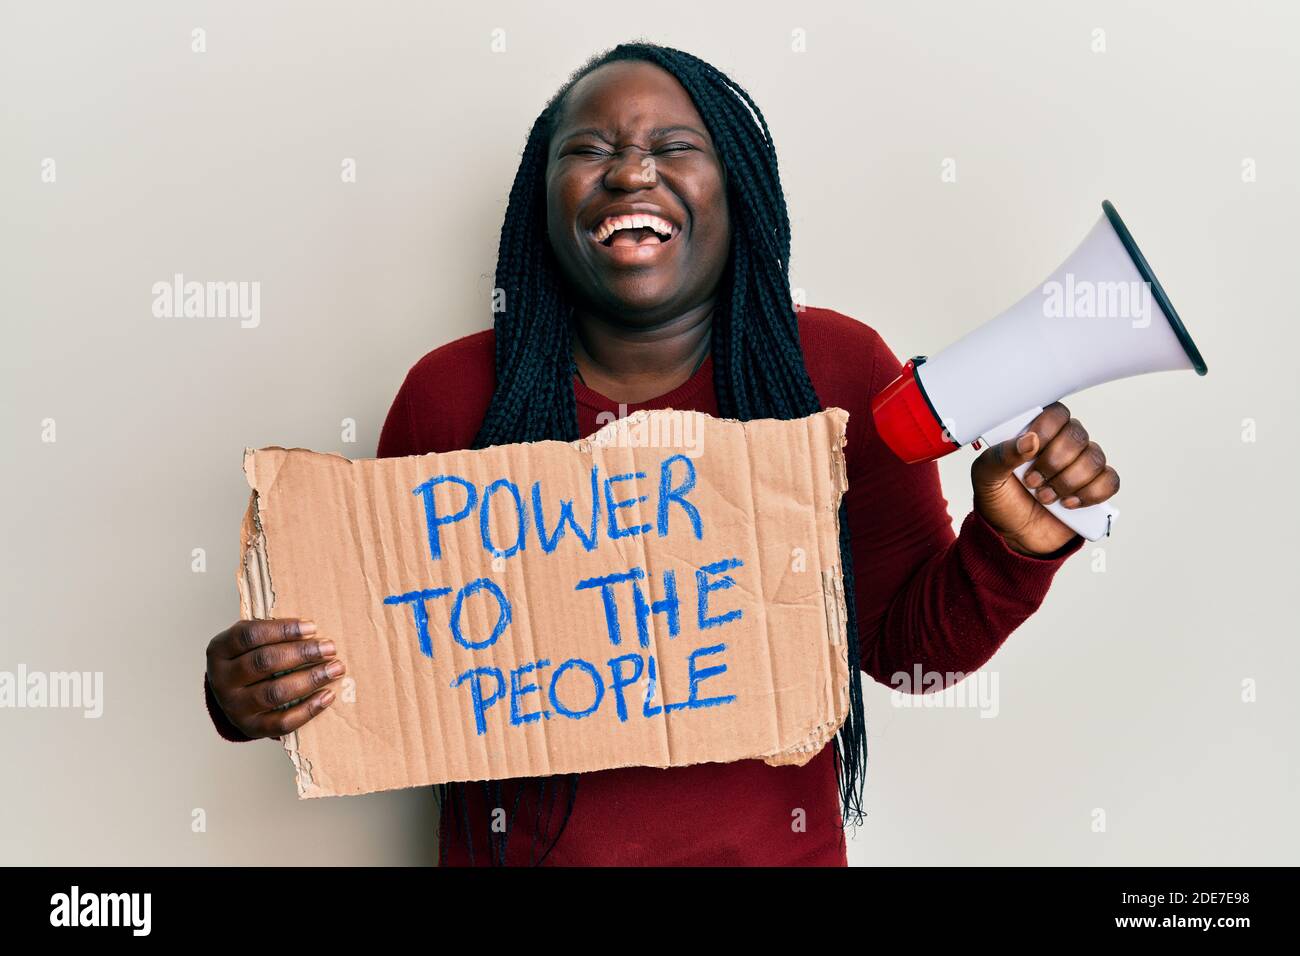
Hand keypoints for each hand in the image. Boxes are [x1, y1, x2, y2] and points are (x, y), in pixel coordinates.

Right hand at [205, 619, 344, 738]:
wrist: (234, 697)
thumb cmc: (251, 660)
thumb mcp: (252, 643)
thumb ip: (274, 635)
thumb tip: (314, 632)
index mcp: (219, 650)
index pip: (249, 635)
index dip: (283, 630)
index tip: (312, 628)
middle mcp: (221, 679)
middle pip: (264, 662)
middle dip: (302, 654)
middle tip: (330, 648)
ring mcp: (234, 707)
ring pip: (275, 692)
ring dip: (310, 679)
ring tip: (335, 669)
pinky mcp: (250, 728)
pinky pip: (282, 722)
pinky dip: (308, 709)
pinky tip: (328, 695)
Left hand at [970, 402, 1120, 556]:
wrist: (1012, 534)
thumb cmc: (1000, 498)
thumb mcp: (986, 476)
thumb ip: (1002, 455)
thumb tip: (1029, 440)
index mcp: (1036, 432)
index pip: (1056, 413)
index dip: (1047, 429)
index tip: (1031, 451)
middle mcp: (1062, 444)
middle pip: (1077, 436)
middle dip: (1054, 463)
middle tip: (1032, 482)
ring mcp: (1081, 465)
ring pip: (1094, 459)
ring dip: (1068, 481)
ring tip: (1044, 497)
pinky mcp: (1094, 487)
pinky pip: (1109, 481)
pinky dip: (1091, 494)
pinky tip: (1068, 503)